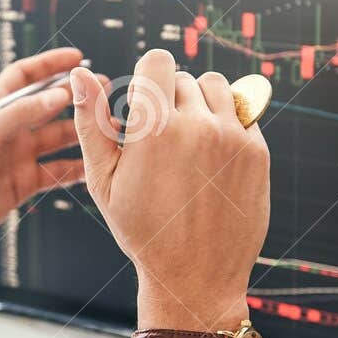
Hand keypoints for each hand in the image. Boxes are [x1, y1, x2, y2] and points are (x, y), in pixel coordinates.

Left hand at [0, 46, 91, 248]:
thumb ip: (21, 114)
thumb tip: (58, 95)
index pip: (24, 77)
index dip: (50, 64)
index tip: (78, 58)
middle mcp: (7, 130)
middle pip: (48, 106)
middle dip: (77, 97)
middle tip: (105, 90)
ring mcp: (17, 157)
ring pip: (57, 139)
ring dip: (81, 132)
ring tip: (109, 126)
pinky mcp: (23, 183)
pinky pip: (56, 172)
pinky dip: (76, 168)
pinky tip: (95, 164)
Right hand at [71, 48, 268, 330]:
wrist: (196, 278)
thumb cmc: (142, 231)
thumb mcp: (104, 181)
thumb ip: (91, 122)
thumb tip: (79, 74)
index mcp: (154, 129)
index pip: (158, 60)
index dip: (147, 79)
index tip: (143, 108)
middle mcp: (198, 126)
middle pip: (184, 78)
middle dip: (170, 101)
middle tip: (161, 144)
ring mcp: (233, 137)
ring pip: (216, 87)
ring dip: (201, 104)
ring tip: (188, 143)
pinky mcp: (257, 152)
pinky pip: (241, 113)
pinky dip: (226, 125)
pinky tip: (211, 160)